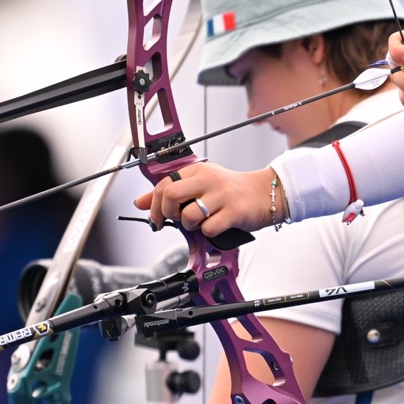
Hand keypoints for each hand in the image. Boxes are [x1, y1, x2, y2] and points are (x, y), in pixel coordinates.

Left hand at [134, 164, 276, 237]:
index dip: (153, 205)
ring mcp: (222, 195)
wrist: (264, 194)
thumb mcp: (199, 185)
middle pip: (171, 195)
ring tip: (200, 223)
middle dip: (167, 213)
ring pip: (188, 215)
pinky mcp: (234, 212)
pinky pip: (209, 228)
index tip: (156, 218)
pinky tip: (216, 226)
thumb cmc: (230, 191)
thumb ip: (169, 192)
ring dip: (189, 225)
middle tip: (175, 219)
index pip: (163, 184)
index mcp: (197, 171)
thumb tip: (140, 201)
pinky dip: (208, 232)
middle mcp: (208, 180)